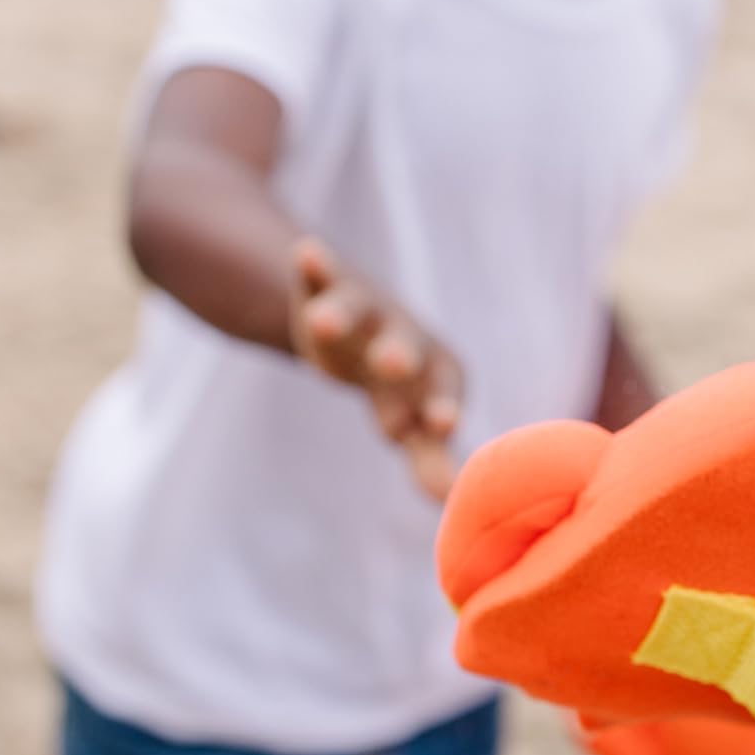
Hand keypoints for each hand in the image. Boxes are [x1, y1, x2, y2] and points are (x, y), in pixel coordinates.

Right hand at [289, 237, 464, 500]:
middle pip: (404, 345)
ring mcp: (364, 312)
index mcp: (434, 372)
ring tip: (322, 322)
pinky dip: (315, 266)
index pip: (444, 390)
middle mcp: (403, 337)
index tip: (443, 425)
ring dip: (340, 315)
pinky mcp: (326, 289)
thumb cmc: (397, 386)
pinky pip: (320, 276)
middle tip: (393, 365)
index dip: (442, 405)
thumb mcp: (411, 419)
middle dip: (398, 354)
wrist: (357, 328)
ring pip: (355, 311)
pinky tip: (307, 252)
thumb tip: (448, 502)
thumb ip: (428, 457)